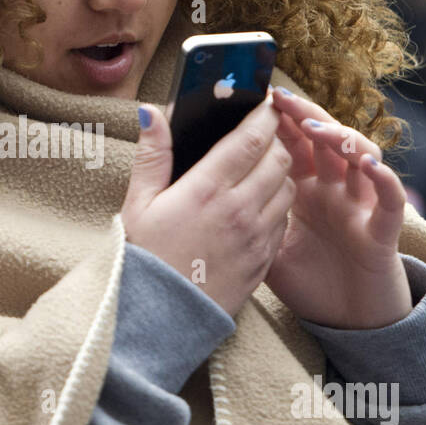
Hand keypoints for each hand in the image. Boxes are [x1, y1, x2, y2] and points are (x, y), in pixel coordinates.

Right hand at [121, 96, 294, 318]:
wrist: (156, 320)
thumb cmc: (142, 258)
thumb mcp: (137, 202)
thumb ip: (152, 154)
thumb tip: (151, 111)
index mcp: (206, 190)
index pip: (251, 139)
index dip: (263, 115)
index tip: (264, 104)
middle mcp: (238, 210)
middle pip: (279, 159)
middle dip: (274, 141)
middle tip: (260, 137)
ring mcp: (255, 238)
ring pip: (288, 189)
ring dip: (278, 174)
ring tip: (258, 172)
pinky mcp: (263, 261)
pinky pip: (283, 222)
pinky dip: (276, 207)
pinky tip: (255, 208)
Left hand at [264, 86, 410, 328]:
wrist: (349, 325)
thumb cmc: (309, 283)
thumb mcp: (265, 250)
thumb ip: (244, 221)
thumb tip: (202, 198)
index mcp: (305, 190)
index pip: (292, 144)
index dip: (279, 122)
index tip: (255, 101)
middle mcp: (334, 191)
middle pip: (324, 140)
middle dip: (305, 117)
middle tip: (282, 99)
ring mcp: (360, 206)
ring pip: (359, 157)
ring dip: (340, 138)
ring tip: (316, 128)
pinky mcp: (383, 231)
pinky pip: (390, 200)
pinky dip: (384, 179)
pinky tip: (368, 165)